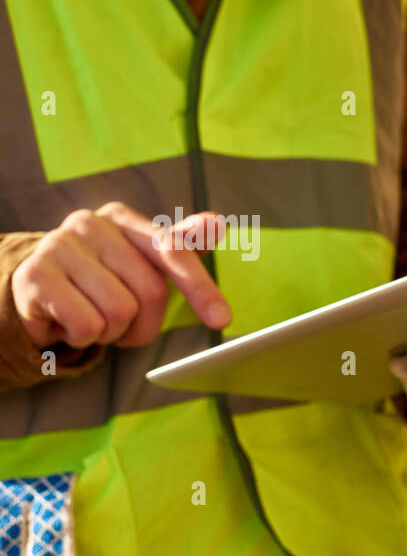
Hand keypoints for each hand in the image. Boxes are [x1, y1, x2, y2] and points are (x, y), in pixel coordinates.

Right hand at [11, 203, 230, 347]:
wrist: (35, 291)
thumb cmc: (100, 278)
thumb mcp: (141, 261)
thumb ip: (181, 245)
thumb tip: (217, 223)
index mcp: (122, 218)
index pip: (173, 252)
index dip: (200, 287)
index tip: (221, 318)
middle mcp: (90, 223)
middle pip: (151, 291)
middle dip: (145, 322)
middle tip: (123, 322)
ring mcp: (58, 246)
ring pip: (120, 312)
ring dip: (113, 331)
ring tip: (93, 317)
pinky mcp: (35, 277)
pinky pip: (88, 326)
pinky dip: (85, 337)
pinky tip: (69, 323)